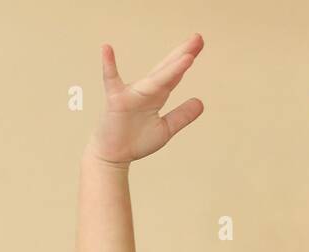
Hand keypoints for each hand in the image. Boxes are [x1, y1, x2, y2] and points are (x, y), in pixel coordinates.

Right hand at [88, 33, 204, 165]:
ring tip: (185, 54)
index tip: (200, 43)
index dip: (186, 60)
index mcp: (157, 95)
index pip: (175, 74)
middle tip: (198, 38)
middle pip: (167, 70)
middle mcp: (145, 90)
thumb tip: (201, 103)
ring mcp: (131, 93)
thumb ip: (181, 115)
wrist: (114, 156)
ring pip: (154, 79)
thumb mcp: (165, 129)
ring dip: (169, 67)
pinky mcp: (116, 101)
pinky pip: (111, 80)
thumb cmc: (136, 141)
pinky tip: (107, 49)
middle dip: (182, 55)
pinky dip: (108, 65)